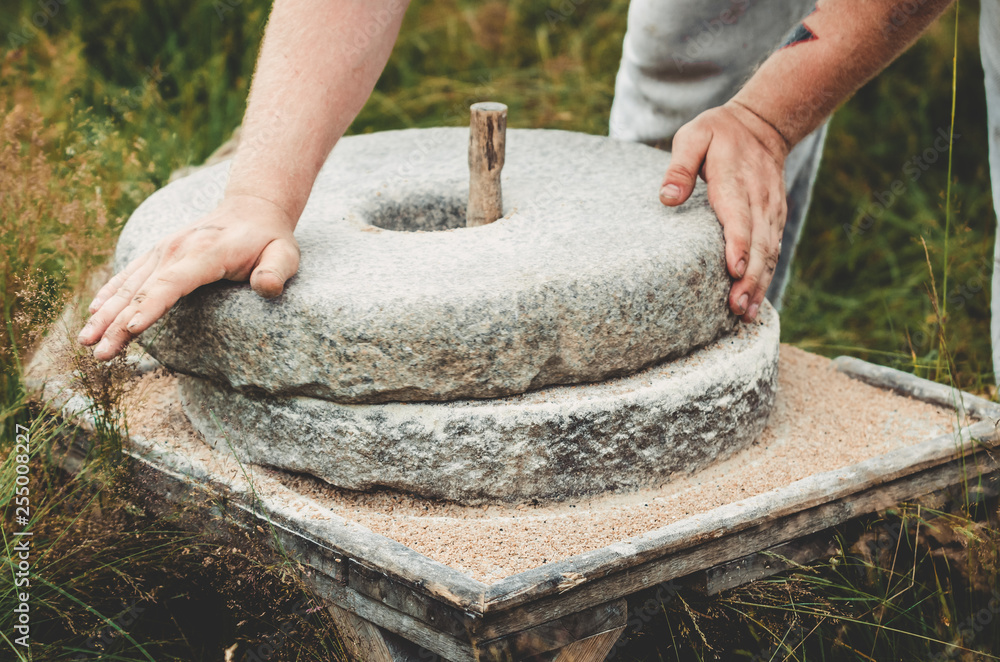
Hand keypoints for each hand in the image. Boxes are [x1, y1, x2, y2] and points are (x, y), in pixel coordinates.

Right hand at [78, 194, 299, 360]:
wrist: (252, 209)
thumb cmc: (270, 240)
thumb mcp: (285, 255)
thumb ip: (276, 272)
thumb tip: (266, 288)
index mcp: (205, 253)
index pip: (173, 282)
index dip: (151, 306)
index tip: (131, 329)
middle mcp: (176, 249)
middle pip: (141, 290)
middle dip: (116, 323)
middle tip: (97, 353)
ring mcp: (163, 250)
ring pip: (127, 285)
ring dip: (104, 314)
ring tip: (84, 341)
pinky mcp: (157, 254)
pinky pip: (127, 275)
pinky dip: (109, 294)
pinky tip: (93, 314)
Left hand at [658, 100, 789, 321]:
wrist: (763, 125)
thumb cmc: (718, 133)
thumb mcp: (693, 137)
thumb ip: (680, 166)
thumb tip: (667, 198)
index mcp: (735, 181)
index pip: (739, 218)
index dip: (738, 245)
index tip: (734, 271)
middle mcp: (758, 199)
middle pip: (758, 244)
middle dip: (750, 278)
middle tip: (737, 308)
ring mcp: (770, 210)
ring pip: (769, 252)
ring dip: (760, 284)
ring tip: (747, 314)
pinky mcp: (775, 219)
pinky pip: (774, 250)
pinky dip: (768, 276)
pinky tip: (756, 301)